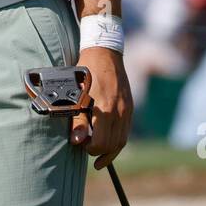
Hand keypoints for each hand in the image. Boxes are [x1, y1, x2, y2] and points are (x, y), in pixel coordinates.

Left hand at [74, 47, 133, 169]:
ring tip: (98, 154)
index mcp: (105, 109)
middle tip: (87, 149)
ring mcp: (127, 109)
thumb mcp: (76, 95)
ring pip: (122, 140)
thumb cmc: (85, 73)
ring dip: (110, 150)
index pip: (102, 143)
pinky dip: (117, 139)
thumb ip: (77, 120)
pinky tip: (107, 140)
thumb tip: (77, 141)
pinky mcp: (130, 107)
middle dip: (100, 152)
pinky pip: (125, 130)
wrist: (104, 52)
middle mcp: (119, 111)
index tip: (81, 145)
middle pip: (114, 145)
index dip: (90, 149)